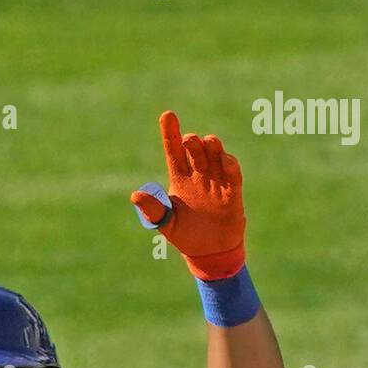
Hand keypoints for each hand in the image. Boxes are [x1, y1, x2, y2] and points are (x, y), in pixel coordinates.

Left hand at [130, 111, 245, 279]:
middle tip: (189, 141)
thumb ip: (154, 210)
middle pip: (195, 149)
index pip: (174, 150)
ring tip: (207, 142)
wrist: (210, 252)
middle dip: (192, 142)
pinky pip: (232, 171)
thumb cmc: (186, 236)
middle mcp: (198, 174)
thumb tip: (135, 195)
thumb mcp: (166, 224)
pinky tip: (224, 160)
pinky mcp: (232, 190)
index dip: (170, 132)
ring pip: (214, 154)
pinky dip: (228, 163)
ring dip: (211, 146)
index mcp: (180, 178)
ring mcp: (216, 180)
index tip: (167, 115)